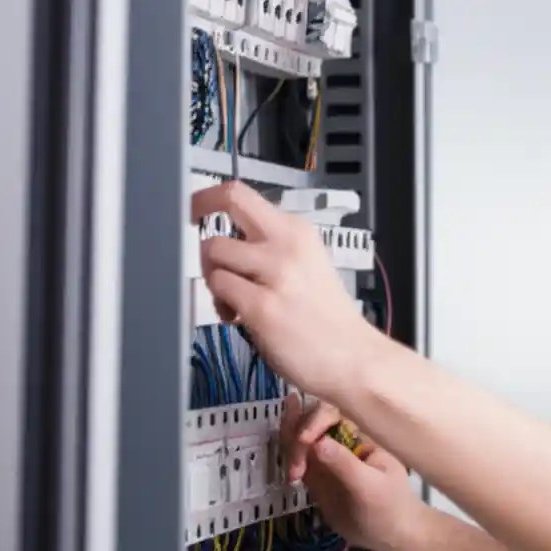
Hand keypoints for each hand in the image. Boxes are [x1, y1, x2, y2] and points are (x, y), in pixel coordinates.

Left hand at [192, 181, 380, 397]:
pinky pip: (218, 288)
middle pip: (228, 202)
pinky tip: (237, 315)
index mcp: (300, 232)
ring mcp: (276, 273)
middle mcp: (288, 244)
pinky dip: (220, 302)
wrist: (353, 357)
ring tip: (231, 296)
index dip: (209, 197)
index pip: (243, 193)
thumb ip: (273, 247)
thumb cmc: (329, 319)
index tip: (196, 208)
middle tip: (201, 242)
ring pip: (213, 250)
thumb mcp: (309, 265)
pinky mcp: (262, 306)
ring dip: (212, 273)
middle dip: (201, 219)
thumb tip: (230, 240)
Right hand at [281, 393, 423, 550]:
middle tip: (296, 469)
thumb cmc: (389, 505)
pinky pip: (299, 456)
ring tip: (293, 471)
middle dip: (297, 437)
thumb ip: (344, 465)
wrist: (388, 534)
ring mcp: (328, 452)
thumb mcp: (371, 486)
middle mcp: (344, 436)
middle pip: (312, 419)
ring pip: (300, 436)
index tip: (304, 440)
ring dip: (290, 448)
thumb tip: (317, 443)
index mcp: (363, 430)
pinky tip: (290, 470)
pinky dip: (290, 457)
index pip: (334, 411)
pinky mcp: (317, 471)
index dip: (314, 420)